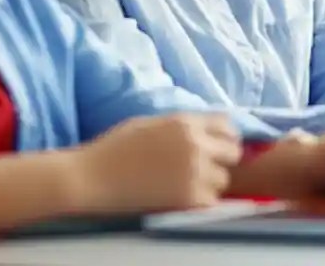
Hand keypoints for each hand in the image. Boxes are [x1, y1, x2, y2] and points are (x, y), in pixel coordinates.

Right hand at [76, 114, 240, 213]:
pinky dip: (200, 202)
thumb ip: (181, 126)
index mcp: (184, 122)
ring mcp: (193, 172)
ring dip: (211, 183)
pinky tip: (180, 197)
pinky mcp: (188, 198)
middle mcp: (195, 144)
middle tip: (205, 168)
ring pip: (223, 179)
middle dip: (222, 160)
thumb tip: (205, 131)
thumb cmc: (114, 149)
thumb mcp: (150, 124)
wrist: (91, 178)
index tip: (217, 146)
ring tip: (186, 184)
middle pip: (233, 152)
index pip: (227, 125)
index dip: (224, 136)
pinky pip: (211, 201)